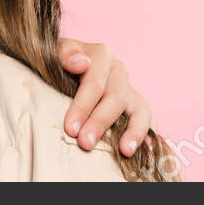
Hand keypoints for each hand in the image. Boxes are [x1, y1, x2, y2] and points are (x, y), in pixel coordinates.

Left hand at [59, 39, 152, 156]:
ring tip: (126, 150)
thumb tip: (81, 63)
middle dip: (100, 122)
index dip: (83, 106)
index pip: (95, 82)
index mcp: (101, 55)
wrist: (62, 67)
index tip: (71, 129)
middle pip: (115, 98)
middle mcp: (118, 70)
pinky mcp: (137, 105)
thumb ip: (65, 54)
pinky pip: (148, 119)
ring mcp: (130, 89)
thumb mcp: (54, 53)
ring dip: (134, 131)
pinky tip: (146, 150)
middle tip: (85, 143)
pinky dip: (149, 134)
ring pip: (140, 109)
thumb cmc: (57, 63)